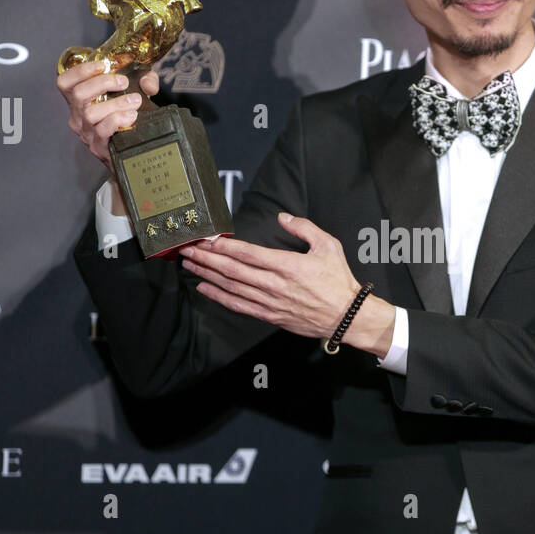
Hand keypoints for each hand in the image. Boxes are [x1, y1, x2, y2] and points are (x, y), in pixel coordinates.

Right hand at [57, 60, 158, 172]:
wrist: (131, 156)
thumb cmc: (128, 121)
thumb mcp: (135, 95)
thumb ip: (144, 83)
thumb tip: (147, 80)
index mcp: (79, 102)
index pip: (65, 83)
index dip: (79, 71)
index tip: (102, 65)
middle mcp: (78, 117)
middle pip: (78, 94)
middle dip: (102, 83)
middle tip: (124, 82)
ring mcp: (86, 133)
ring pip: (90, 113)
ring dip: (115, 103)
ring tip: (135, 101)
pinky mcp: (98, 147)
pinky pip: (103, 130)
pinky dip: (118, 119)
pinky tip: (133, 116)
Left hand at [178, 213, 396, 356]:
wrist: (346, 316)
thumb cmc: (339, 281)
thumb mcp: (328, 245)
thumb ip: (304, 228)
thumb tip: (283, 217)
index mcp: (287, 265)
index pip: (248, 253)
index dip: (225, 246)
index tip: (207, 239)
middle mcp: (274, 285)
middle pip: (233, 270)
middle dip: (207, 259)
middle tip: (188, 250)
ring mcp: (270, 302)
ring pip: (232, 287)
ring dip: (208, 275)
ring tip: (190, 266)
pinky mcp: (270, 316)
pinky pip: (239, 306)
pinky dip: (219, 297)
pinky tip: (205, 288)